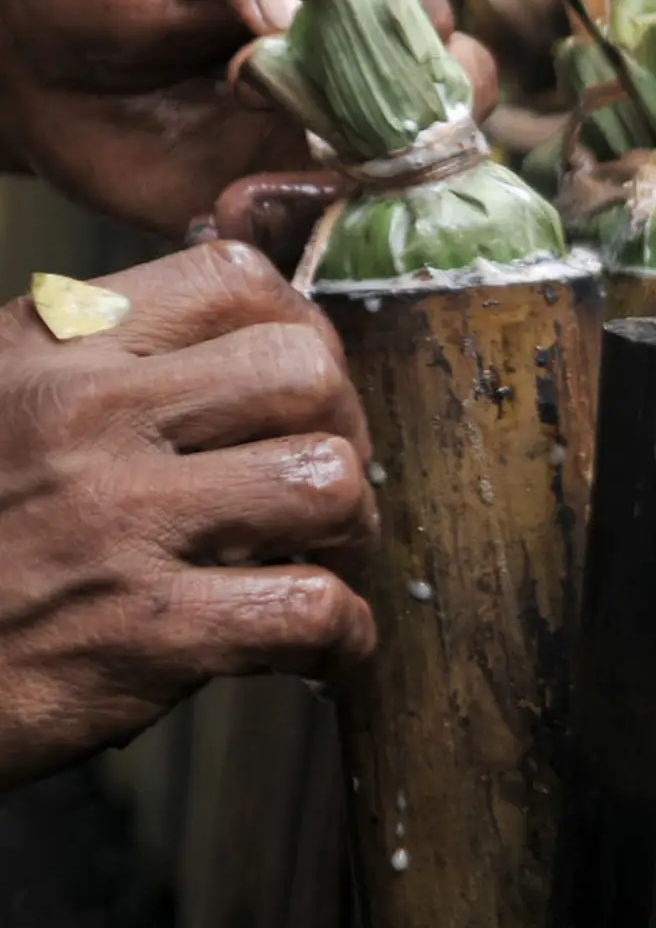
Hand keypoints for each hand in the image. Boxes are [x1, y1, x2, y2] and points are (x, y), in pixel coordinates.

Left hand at [0, 0, 498, 237]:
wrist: (29, 51)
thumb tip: (297, 7)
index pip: (432, 17)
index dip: (393, 40)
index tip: (294, 41)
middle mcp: (370, 66)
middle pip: (452, 108)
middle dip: (402, 127)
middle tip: (315, 125)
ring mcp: (335, 144)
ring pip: (411, 186)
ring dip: (357, 192)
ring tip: (265, 177)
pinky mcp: (291, 208)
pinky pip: (336, 240)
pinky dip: (302, 237)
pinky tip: (231, 209)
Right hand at [0, 241, 378, 785]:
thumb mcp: (8, 399)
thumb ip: (121, 358)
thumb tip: (269, 324)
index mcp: (53, 346)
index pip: (236, 279)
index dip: (302, 334)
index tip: (298, 395)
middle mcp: (86, 417)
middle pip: (307, 375)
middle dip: (344, 433)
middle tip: (316, 486)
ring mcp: (118, 522)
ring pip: (328, 481)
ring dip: (349, 532)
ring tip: (314, 559)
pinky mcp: (145, 630)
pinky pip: (312, 609)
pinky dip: (340, 636)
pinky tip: (313, 647)